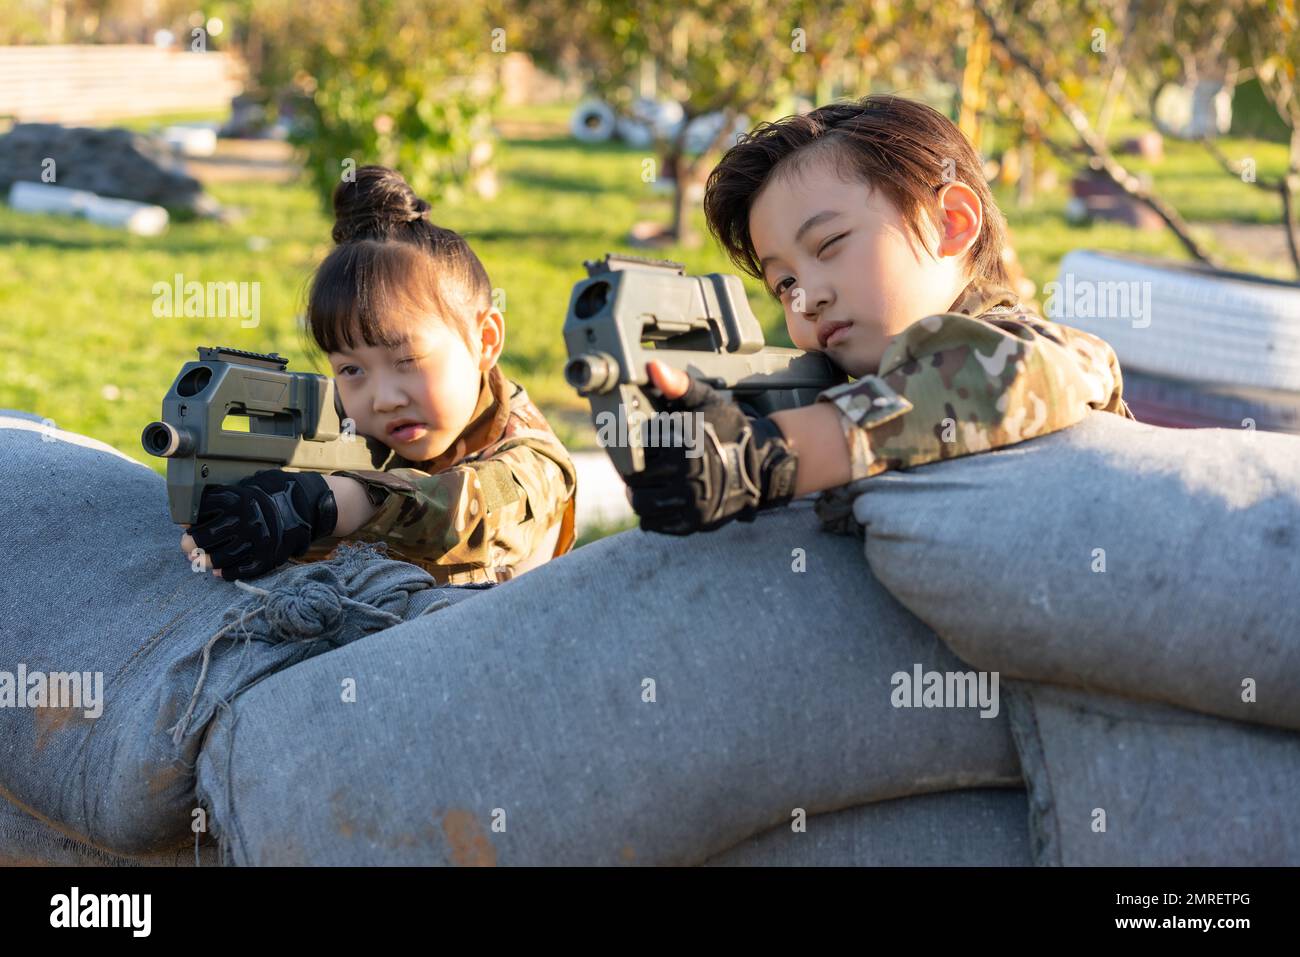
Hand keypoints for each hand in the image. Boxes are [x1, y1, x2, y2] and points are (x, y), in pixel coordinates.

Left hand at [178, 470, 337, 581]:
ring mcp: (257, 539)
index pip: (199, 512)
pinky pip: (240, 570)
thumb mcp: (239, 492)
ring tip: (199, 561)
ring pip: (219, 558)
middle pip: (204, 537)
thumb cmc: (259, 502)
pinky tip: (219, 571)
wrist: (298, 508)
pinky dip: (226, 573)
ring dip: (205, 561)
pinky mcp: (267, 556)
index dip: (189, 522)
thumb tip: (186, 523)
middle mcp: (245, 518)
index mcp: (234, 499)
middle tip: (188, 548)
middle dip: (190, 545)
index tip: (186, 526)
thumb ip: (214, 503)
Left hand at [624, 360, 798, 534]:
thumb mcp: (707, 402)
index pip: (636, 450)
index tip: (633, 443)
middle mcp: (687, 477)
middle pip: (635, 480)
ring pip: (642, 505)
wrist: (760, 465)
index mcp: (684, 446)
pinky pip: (656, 524)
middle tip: (636, 465)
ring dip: (638, 494)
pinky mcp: (694, 522)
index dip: (629, 446)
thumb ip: (678, 385)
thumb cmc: (729, 430)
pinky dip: (651, 515)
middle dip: (632, 472)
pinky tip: (658, 500)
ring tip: (644, 484)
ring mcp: (691, 503)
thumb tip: (652, 367)